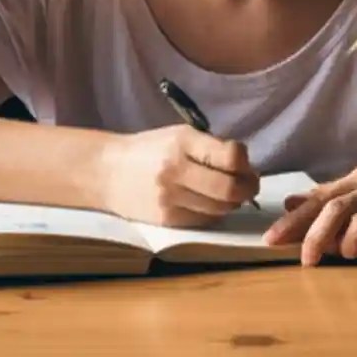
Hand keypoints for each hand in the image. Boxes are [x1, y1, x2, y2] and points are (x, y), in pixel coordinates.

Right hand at [102, 125, 258, 227]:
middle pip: (229, 188)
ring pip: (220, 208)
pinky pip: (205, 220)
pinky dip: (214, 213)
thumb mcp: (178, 136)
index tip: (245, 164)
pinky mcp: (167, 219)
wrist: (106, 172)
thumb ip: (211, 148)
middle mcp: (175, 170)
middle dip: (247, 188)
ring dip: (233, 202)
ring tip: (229, 194)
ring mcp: (170, 198)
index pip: (231, 156)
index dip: (245, 163)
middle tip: (249, 185)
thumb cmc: (149, 151)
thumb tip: (246, 168)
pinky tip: (209, 203)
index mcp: (182, 142)